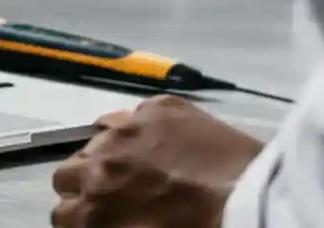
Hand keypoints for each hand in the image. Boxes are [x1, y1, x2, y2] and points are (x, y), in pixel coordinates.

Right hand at [50, 95, 263, 227]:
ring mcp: (129, 128)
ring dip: (110, 152)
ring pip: (97, 136)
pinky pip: (135, 113)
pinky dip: (143, 129)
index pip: (61, 214)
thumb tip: (105, 222)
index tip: (98, 220)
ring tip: (139, 165)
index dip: (81, 218)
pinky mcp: (160, 107)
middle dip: (85, 184)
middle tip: (117, 194)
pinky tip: (165, 143)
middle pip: (66, 172)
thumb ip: (109, 226)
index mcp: (95, 207)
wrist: (262, 204)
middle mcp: (100, 162)